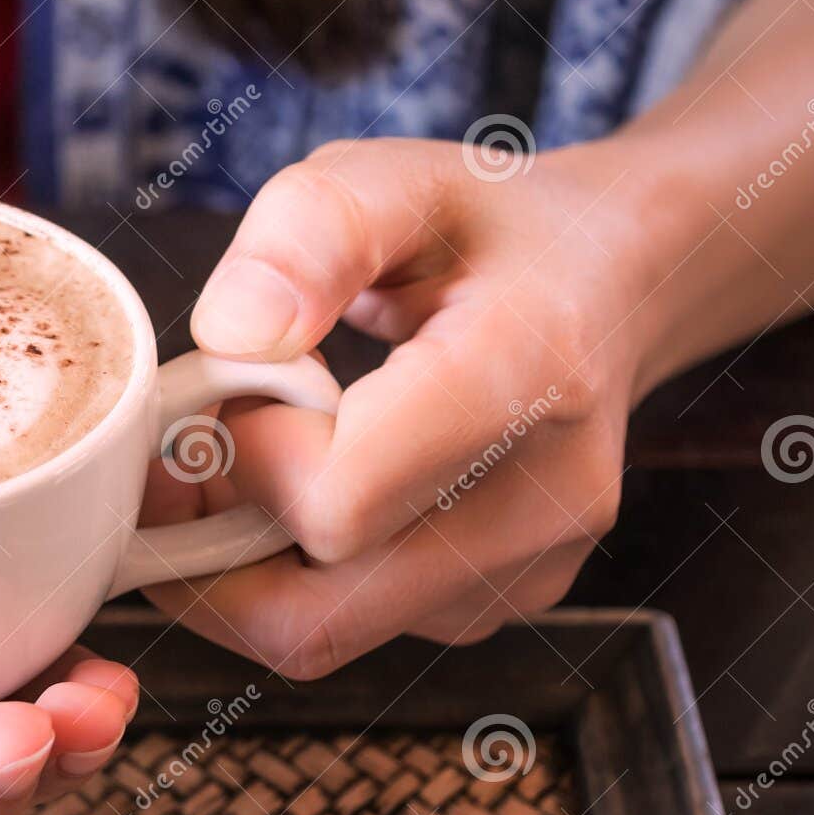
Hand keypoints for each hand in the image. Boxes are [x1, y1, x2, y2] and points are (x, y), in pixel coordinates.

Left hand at [142, 138, 647, 674]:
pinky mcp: (494, 608)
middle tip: (197, 449)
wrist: (616, 283)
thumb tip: (231, 334)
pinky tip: (302, 489)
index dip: (247, 456)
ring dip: (241, 562)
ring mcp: (524, 575)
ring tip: (256, 455)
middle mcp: (541, 506)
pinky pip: (344, 631)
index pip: (337, 503)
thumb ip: (308, 230)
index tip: (240, 384)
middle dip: (212, 541)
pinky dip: (285, 575)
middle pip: (311, 614)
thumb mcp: (396, 178)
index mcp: (526, 380)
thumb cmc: (489, 230)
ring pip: (316, 635)